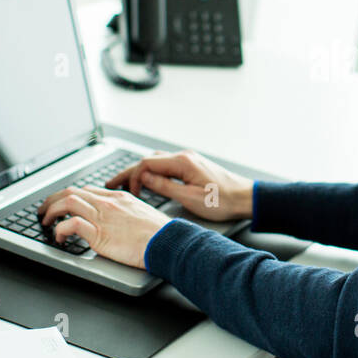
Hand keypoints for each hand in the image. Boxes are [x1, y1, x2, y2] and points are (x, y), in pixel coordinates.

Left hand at [38, 185, 170, 268]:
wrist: (168, 241)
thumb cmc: (161, 233)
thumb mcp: (143, 215)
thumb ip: (127, 214)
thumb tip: (120, 223)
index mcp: (119, 197)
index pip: (87, 190)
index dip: (70, 196)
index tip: (63, 204)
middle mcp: (108, 203)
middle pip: (72, 192)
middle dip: (52, 200)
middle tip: (44, 210)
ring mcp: (103, 216)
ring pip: (67, 202)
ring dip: (51, 211)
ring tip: (45, 221)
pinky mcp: (99, 233)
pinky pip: (72, 224)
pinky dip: (60, 229)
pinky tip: (59, 238)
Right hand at [107, 149, 253, 222]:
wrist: (246, 198)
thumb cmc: (223, 200)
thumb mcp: (190, 197)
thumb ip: (164, 186)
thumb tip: (143, 178)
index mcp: (182, 162)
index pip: (147, 163)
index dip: (133, 177)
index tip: (130, 193)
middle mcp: (184, 157)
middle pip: (149, 161)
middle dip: (129, 173)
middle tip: (111, 183)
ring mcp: (189, 161)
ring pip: (157, 163)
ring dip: (140, 172)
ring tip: (125, 183)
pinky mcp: (193, 167)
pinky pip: (167, 167)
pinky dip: (153, 173)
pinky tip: (147, 181)